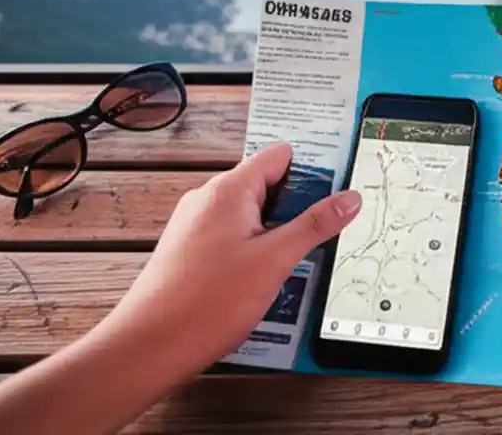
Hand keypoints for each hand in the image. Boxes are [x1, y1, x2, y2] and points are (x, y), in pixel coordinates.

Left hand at [96, 142, 361, 376]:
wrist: (151, 345)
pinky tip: (270, 276)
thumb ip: (315, 225)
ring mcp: (196, 225)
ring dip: (279, 231)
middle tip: (328, 230)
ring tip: (304, 258)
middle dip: (299, 204)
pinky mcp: (191, 250)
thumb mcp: (275, 260)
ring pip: (251, 214)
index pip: (278, 156)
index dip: (312, 169)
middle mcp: (208, 200)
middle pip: (266, 184)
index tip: (338, 191)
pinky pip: (234, 236)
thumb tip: (350, 197)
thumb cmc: (209, 301)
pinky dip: (257, 248)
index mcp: (228, 191)